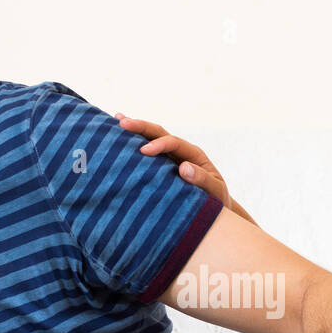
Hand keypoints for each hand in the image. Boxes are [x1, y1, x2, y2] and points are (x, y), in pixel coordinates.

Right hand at [114, 113, 236, 210]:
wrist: (214, 212)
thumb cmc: (215, 201)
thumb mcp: (214, 190)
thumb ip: (202, 179)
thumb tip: (184, 167)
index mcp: (193, 154)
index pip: (174, 143)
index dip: (159, 145)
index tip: (144, 151)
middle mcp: (179, 152)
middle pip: (159, 133)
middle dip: (141, 127)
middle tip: (123, 122)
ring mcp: (168, 159)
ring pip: (150, 139)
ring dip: (134, 131)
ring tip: (116, 120)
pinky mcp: (160, 168)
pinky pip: (146, 154)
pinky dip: (132, 144)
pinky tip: (117, 137)